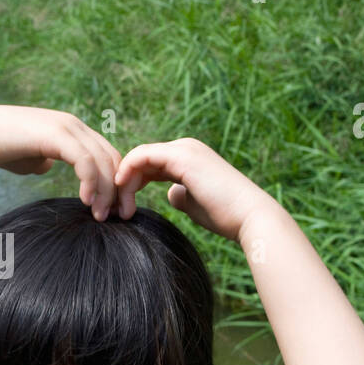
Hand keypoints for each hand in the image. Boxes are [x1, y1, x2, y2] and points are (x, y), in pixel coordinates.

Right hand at [0, 104, 121, 220]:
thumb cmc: (0, 147)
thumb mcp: (30, 155)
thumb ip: (45, 158)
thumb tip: (49, 166)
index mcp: (71, 129)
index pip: (106, 154)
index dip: (115, 181)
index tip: (114, 207)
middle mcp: (73, 124)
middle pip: (111, 157)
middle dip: (118, 189)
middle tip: (120, 216)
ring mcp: (66, 127)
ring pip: (101, 161)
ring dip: (106, 191)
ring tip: (101, 216)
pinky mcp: (56, 135)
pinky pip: (84, 161)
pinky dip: (90, 182)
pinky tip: (86, 201)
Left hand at [113, 137, 272, 241]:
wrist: (248, 217)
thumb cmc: (225, 216)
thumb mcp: (195, 203)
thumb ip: (180, 194)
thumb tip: (170, 194)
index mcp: (189, 157)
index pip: (150, 164)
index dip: (132, 183)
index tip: (123, 207)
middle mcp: (186, 147)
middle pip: (142, 159)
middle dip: (124, 182)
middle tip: (115, 210)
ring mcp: (184, 149)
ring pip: (139, 157)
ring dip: (123, 180)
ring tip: (119, 206)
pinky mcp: (182, 157)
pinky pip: (143, 156)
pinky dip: (128, 170)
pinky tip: (121, 188)